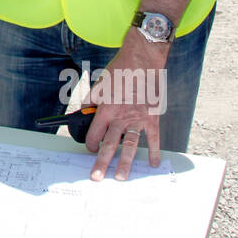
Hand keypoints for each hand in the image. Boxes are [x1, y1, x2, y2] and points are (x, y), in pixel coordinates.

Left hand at [83, 43, 165, 180]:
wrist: (143, 60)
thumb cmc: (120, 70)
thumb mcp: (100, 83)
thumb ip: (91, 99)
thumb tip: (83, 110)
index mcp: (106, 109)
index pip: (94, 134)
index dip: (89, 143)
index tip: (89, 148)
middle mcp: (121, 117)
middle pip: (110, 144)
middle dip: (102, 162)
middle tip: (96, 177)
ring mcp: (138, 119)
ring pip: (130, 146)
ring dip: (125, 163)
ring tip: (120, 177)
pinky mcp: (152, 117)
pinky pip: (153, 138)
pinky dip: (154, 151)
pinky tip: (152, 163)